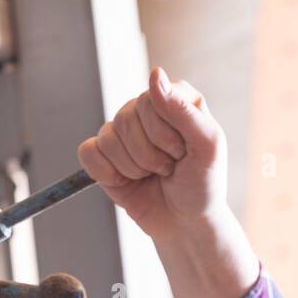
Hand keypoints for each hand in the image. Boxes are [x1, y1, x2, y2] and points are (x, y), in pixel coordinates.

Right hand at [78, 67, 227, 240]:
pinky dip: (107, 174)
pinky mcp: (105, 154)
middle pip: (126, 119)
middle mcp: (147, 108)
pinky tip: (127, 181)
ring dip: (134, 168)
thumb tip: (154, 74)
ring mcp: (124, 130)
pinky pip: (89, 153)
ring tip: (153, 176)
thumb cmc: (202, 185)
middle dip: (150, 155)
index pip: (150, 101)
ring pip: (108, 138)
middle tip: (169, 168)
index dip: (166, 137)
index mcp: (176, 97)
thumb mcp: (208, 148)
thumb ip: (184, 110)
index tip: (184, 154)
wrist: (185, 223)